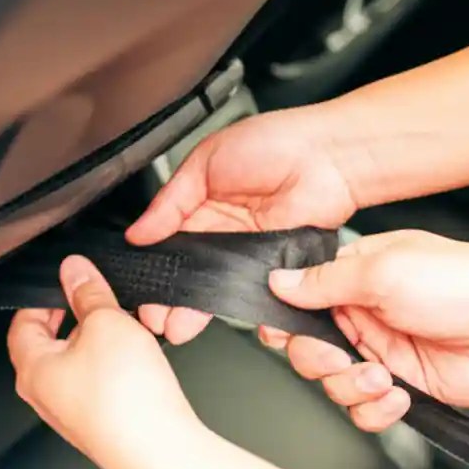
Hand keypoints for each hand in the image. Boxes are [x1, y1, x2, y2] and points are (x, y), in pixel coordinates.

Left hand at [7, 255, 201, 466]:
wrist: (159, 453)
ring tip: (120, 327)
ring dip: (95, 341)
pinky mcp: (100, 424)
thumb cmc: (125, 398)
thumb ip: (88, 292)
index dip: (42, 298)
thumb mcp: (106, 323)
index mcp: (32, 369)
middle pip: (48, 344)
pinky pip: (97, 385)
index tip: (64, 282)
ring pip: (75, 364)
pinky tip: (135, 360)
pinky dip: (110, 365)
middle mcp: (46, 395)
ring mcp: (72, 414)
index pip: (21, 323)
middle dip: (71, 317)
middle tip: (94, 300)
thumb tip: (74, 271)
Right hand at [126, 106, 360, 344]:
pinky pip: (255, 291)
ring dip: (198, 308)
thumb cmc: (274, 142)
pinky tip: (221, 315)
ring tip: (178, 325)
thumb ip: (170, 201)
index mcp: (202, 206)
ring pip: (218, 287)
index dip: (155, 267)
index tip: (141, 289)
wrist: (329, 155)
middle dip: (171, 298)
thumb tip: (139, 232)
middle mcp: (225, 232)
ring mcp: (250, 252)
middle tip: (156, 317)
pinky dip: (242, 305)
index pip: (169, 244)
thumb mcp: (205, 161)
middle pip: (192, 272)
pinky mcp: (276, 267)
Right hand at [268, 230, 468, 431]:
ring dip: (351, 386)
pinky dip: (376, 410)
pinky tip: (399, 395)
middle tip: (339, 356)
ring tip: (382, 377)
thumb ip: (324, 281)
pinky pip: (366, 411)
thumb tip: (277, 282)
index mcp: (356, 276)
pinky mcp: (404, 387)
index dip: (285, 320)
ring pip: (333, 384)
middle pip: (306, 348)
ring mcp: (383, 352)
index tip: (282, 332)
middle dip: (317, 359)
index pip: (298, 299)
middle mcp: (365, 315)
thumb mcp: (384, 271)